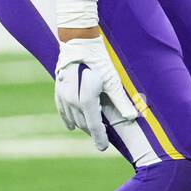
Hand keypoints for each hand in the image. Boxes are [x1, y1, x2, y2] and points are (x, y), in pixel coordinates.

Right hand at [54, 36, 137, 151]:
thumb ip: (121, 101)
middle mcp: (72, 100)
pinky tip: (71, 126)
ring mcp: (62, 95)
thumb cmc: (98, 59)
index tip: (103, 148)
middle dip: (93, 131)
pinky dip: (68, 119)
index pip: (94, 125)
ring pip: (73, 118)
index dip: (99, 138)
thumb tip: (132, 117)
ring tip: (93, 130)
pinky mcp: (58, 89)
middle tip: (103, 139)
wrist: (78, 42)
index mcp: (86, 99)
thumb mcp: (112, 80)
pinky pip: (62, 110)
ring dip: (83, 125)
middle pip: (84, 123)